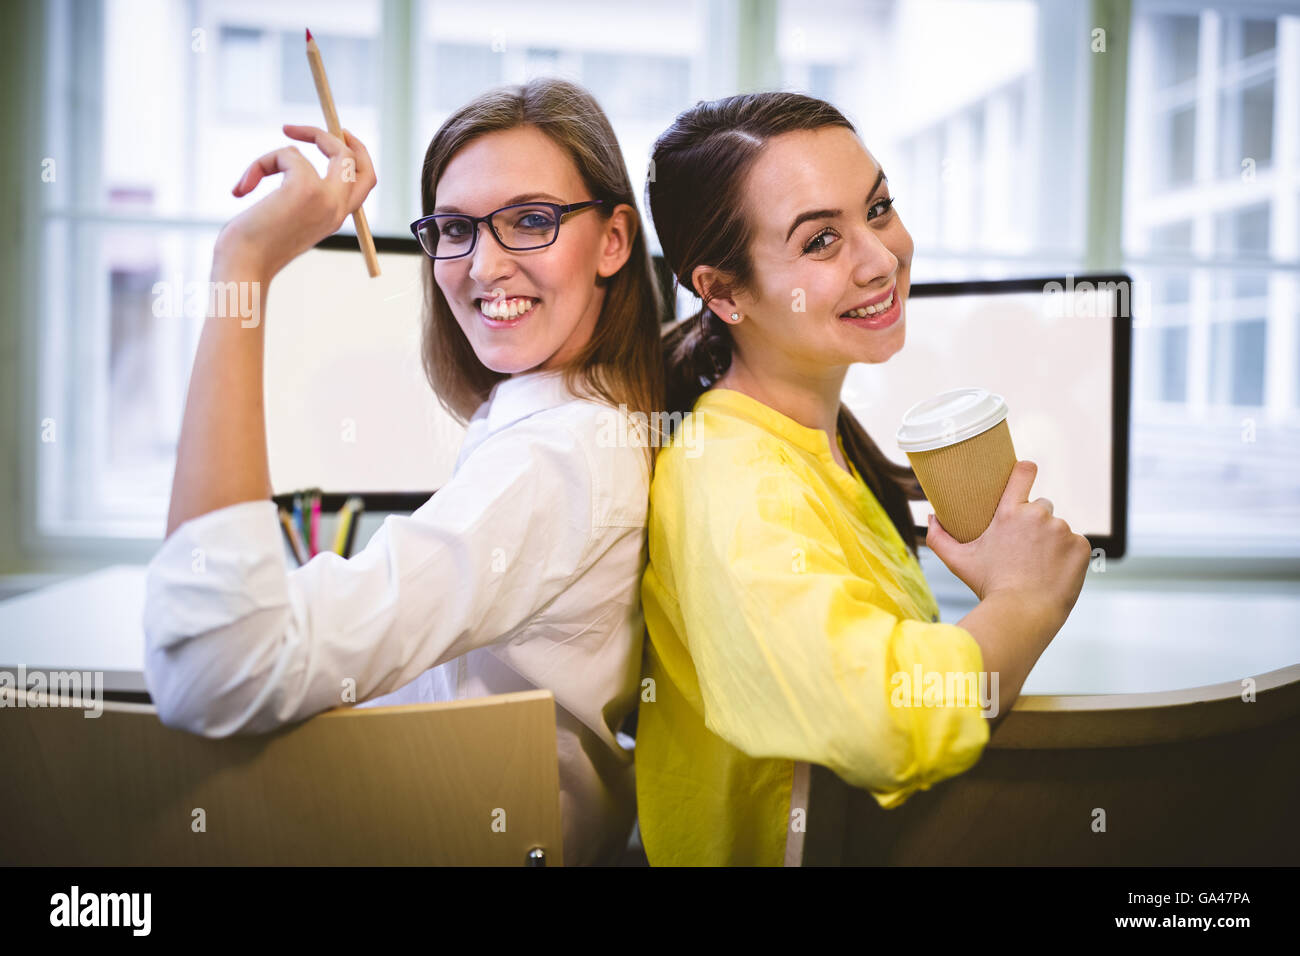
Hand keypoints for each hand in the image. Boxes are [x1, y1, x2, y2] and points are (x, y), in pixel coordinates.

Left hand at [216, 124, 376, 279]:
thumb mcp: (287, 217)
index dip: (353, 154)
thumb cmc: (255, 248)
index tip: (330, 138)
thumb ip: (299, 194)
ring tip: (248, 182)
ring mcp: (327, 198)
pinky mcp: (306, 187)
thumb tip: (292, 157)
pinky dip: (260, 165)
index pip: (364, 180)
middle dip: (338, 136)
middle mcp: (339, 209)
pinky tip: (242, 190)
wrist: (244, 267)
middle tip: (302, 128)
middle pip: (357, 160)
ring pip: (314, 151)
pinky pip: (287, 154)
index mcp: (336, 218)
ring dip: (274, 157)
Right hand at [925, 460, 1090, 626]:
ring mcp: (1063, 530)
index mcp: (1010, 512)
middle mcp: (1039, 515)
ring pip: (1058, 528)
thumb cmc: (989, 587)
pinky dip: (1068, 556)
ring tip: (1038, 565)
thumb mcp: (959, 562)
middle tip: (1025, 548)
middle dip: (1035, 522)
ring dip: (1051, 541)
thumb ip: (939, 538)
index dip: (1025, 470)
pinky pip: (1075, 544)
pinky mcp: (1081, 546)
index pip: (1024, 472)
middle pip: (1041, 507)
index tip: (1026, 473)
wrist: (1022, 613)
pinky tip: (1055, 572)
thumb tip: (930, 518)